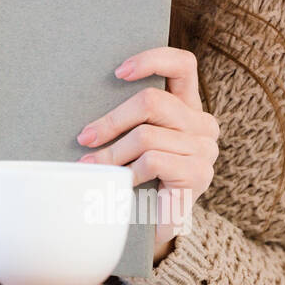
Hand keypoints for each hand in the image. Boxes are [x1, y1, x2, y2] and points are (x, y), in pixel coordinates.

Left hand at [74, 47, 219, 261]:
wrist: (151, 224)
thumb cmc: (136, 174)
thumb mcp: (131, 137)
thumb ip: (126, 114)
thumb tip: (80, 90)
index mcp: (188, 106)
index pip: (183, 64)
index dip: (152, 59)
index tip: (117, 72)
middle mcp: (203, 124)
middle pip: (152, 101)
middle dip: (111, 120)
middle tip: (84, 137)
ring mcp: (204, 150)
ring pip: (146, 135)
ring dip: (112, 153)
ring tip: (92, 167)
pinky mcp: (199, 175)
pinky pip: (153, 161)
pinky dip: (128, 172)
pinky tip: (120, 183)